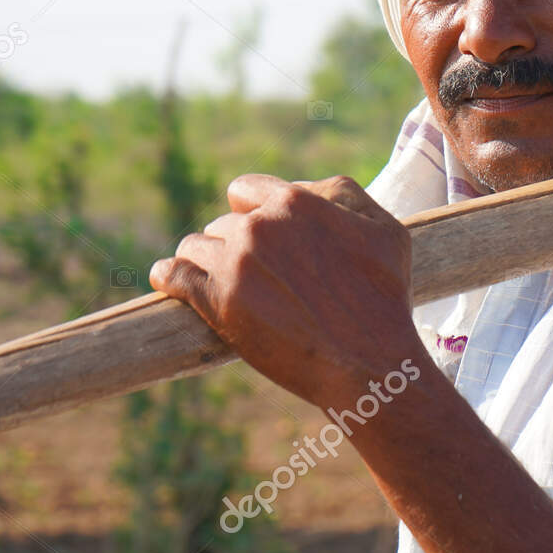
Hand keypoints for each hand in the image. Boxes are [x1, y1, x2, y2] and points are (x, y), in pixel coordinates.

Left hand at [148, 174, 427, 409]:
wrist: (369, 363)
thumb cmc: (385, 299)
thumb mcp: (386, 230)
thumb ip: (344, 196)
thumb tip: (305, 189)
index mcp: (296, 203)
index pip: (246, 190)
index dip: (251, 210)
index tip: (255, 230)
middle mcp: (260, 226)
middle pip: (223, 222)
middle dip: (234, 242)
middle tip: (251, 272)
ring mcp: (235, 262)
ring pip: (195, 246)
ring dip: (203, 260)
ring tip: (214, 279)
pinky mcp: (217, 300)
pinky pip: (173, 276)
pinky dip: (168, 276)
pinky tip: (166, 279)